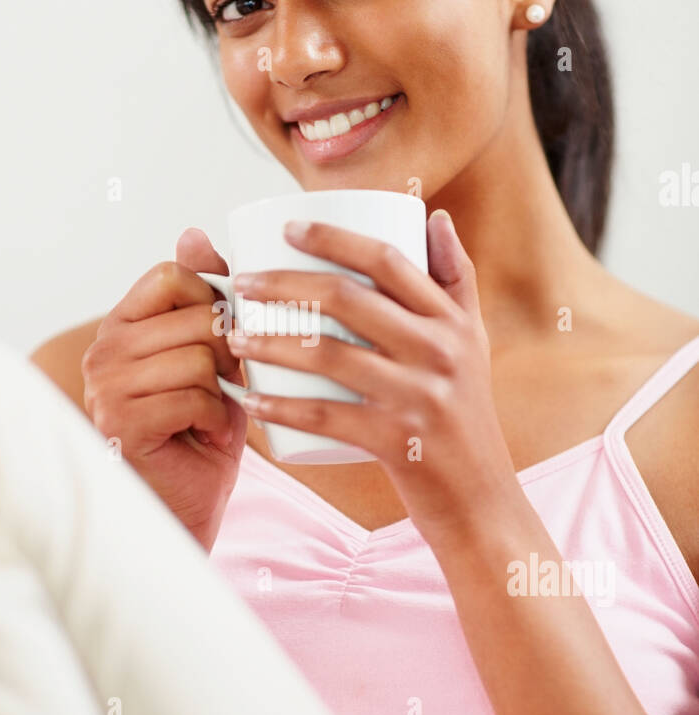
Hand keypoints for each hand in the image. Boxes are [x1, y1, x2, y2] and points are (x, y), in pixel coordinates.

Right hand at [82, 227, 247, 550]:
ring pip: (200, 358)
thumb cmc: (199, 435)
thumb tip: (195, 232)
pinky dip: (215, 423)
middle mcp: (102, 351)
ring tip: (209, 419)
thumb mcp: (210, 357)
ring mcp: (106, 387)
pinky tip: (202, 440)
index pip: (172, 274)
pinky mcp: (121, 422)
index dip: (215, 300)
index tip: (225, 339)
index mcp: (120, 326)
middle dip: (229, 356)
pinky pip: (195, 397)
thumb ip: (203, 299)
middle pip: (196, 317)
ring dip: (223, 395)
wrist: (186, 512)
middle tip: (225, 391)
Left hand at [226, 210, 519, 543]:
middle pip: (349, 299)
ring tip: (233, 336)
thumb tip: (434, 216)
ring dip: (272, 342)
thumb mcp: (472, 341)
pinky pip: (327, 417)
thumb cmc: (464, 412)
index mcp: (451, 320)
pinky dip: (282, 406)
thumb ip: (456, 278)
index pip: (388, 260)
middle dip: (285, 283)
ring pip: (330, 355)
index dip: (334, 237)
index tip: (287, 227)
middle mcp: (439, 351)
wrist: (480, 497)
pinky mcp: (397, 440)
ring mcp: (419, 396)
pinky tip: (249, 399)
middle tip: (242, 283)